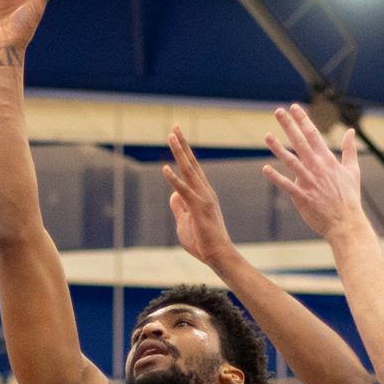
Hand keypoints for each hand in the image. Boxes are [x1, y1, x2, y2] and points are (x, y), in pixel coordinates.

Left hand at [162, 128, 234, 270]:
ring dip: (179, 152)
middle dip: (182, 145)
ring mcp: (203, 198)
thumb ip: (179, 207)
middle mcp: (205, 191)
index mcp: (203, 194)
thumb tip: (173, 194)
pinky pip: (184, 191)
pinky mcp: (199, 208)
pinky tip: (165, 169)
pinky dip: (174, 180)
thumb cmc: (203, 242)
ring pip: (189, 170)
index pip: (192, 169)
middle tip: (175, 127)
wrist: (218, 255)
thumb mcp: (184, 222)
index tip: (176, 137)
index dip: (184, 153)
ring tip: (171, 136)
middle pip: (191, 163)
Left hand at [262, 103, 364, 239]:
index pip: (313, 135)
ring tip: (267, 135)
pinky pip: (286, 185)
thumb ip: (349, 149)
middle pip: (300, 142)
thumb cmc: (349, 197)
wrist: (346, 223)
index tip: (294, 107)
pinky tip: (265, 169)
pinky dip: (276, 177)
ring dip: (278, 148)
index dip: (303, 120)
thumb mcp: (352, 170)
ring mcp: (309, 181)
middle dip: (289, 125)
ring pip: (290, 161)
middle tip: (278, 111)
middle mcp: (317, 167)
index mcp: (328, 160)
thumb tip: (351, 131)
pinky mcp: (302, 196)